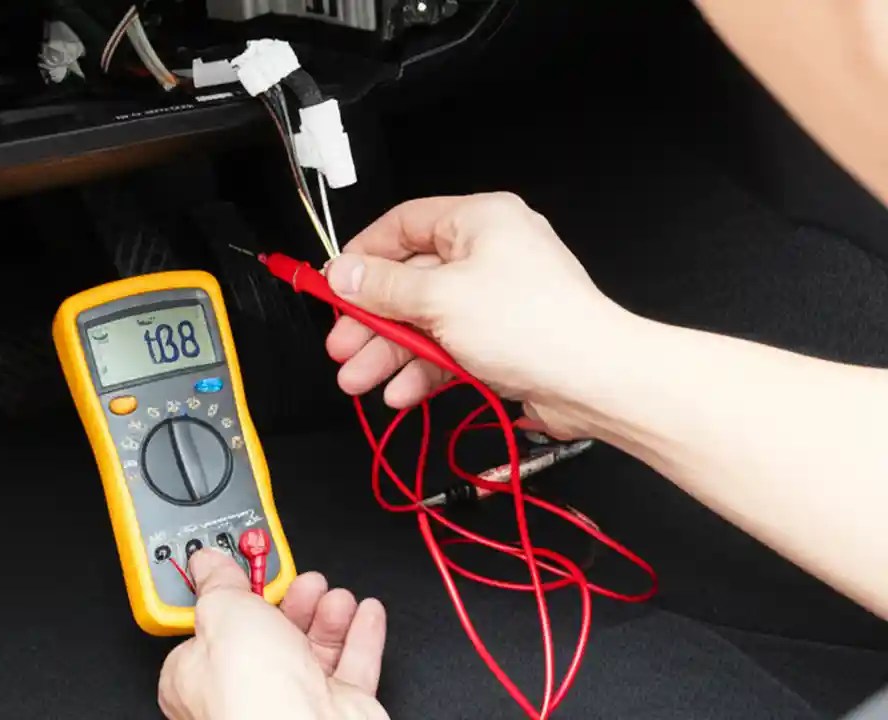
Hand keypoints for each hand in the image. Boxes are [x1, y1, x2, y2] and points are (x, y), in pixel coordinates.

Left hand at [158, 550, 389, 719]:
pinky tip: (366, 613)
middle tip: (301, 579)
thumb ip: (217, 583)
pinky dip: (362, 636)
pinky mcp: (337, 710)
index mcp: (199, 676)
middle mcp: (245, 693)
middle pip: (268, 634)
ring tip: (335, 595)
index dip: (231, 594)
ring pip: (312, 649)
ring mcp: (293, 703)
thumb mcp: (223, 613)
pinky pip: (353, 667)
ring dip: (328, 614)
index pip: (210, 627)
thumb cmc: (253, 695)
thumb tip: (209, 564)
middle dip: (290, 600)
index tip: (246, 566)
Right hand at [325, 192, 626, 436]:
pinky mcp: (502, 339)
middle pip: (410, 281)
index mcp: (479, 221)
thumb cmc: (536, 325)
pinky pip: (449, 348)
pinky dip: (423, 369)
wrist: (594, 380)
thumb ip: (384, 288)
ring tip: (360, 379)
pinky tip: (401, 392)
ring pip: (426, 321)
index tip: (335, 284)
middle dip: (371, 320)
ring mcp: (495, 299)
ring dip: (389, 352)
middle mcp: (489, 253)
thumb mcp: (440, 300)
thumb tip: (344, 274)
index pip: (405, 225)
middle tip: (342, 345)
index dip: (364, 255)